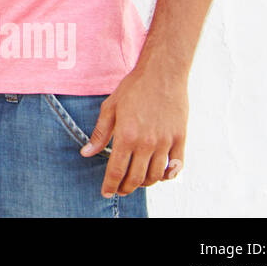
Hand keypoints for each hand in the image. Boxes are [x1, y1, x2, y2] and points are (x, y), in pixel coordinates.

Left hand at [80, 63, 187, 197]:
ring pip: (155, 176)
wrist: (162, 73)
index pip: (116, 170)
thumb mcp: (110, 108)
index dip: (110, 185)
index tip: (106, 192)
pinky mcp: (180, 138)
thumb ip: (99, 133)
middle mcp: (146, 143)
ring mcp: (165, 142)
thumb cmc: (133, 88)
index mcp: (126, 135)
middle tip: (120, 189)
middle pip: (136, 178)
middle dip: (126, 188)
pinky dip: (167, 176)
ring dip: (144, 183)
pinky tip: (159, 175)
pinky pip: (176, 166)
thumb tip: (86, 153)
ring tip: (136, 181)